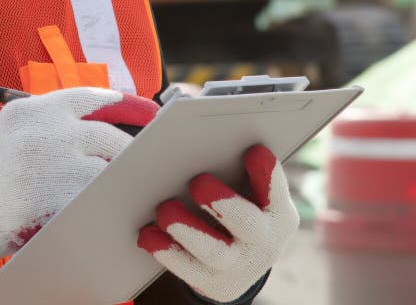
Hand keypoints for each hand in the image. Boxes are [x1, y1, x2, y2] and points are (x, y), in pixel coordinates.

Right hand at [0, 87, 157, 260]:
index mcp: (36, 109)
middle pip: (107, 135)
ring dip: (119, 176)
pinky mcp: (51, 198)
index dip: (129, 104)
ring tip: (127, 180)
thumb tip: (109, 122)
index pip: (92, 97)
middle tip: (146, 158)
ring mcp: (48, 165)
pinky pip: (93, 196)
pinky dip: (105, 198)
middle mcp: (43, 131)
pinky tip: (110, 201)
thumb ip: (56, 119)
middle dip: (129, 149)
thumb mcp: (18, 127)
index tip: (152, 114)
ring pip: (105, 167)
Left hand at [137, 145, 298, 302]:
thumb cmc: (236, 203)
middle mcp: (266, 242)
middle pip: (248, 224)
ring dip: (188, 230)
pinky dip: (167, 251)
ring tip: (164, 210)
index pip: (276, 192)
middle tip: (197, 182)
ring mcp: (241, 267)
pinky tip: (147, 235)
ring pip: (216, 252)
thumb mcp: (244, 186)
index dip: (268, 174)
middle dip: (222, 203)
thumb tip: (201, 139)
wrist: (240, 257)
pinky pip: (190, 271)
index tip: (254, 150)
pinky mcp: (216, 284)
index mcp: (277, 212)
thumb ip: (231, 165)